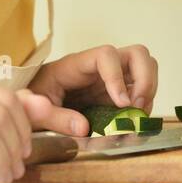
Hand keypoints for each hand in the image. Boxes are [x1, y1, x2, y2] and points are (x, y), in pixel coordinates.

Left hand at [27, 45, 158, 131]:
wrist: (32, 106)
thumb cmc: (32, 100)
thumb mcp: (34, 109)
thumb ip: (53, 117)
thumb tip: (83, 128)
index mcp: (77, 65)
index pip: (106, 55)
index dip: (117, 76)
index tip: (121, 103)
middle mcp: (100, 67)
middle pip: (137, 54)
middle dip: (145, 79)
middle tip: (138, 107)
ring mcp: (111, 79)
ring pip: (146, 68)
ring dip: (149, 90)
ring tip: (139, 116)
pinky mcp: (117, 93)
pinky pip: (141, 90)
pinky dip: (145, 105)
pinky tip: (134, 121)